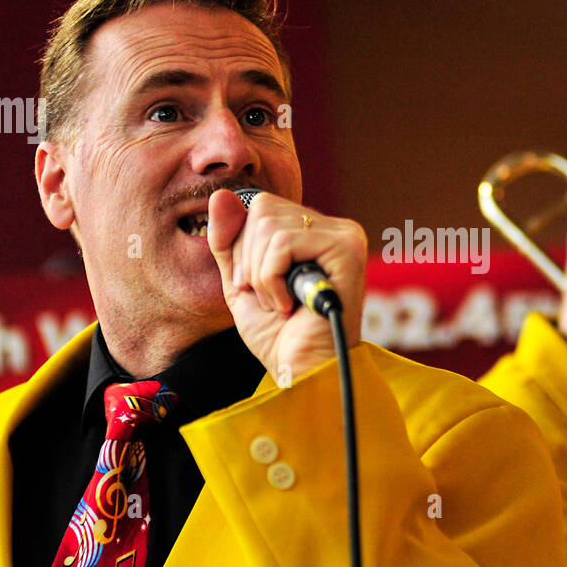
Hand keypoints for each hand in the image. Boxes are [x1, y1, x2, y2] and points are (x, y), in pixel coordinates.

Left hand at [207, 189, 365, 382]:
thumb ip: (227, 240)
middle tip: (269, 298)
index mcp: (313, 232)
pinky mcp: (346, 248)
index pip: (259, 206)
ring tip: (281, 304)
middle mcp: (333, 228)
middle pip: (262, 209)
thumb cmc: (277, 334)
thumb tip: (220, 194)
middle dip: (249, 260)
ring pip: (269, 226)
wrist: (301, 371)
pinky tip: (290, 304)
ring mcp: (344, 236)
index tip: (253, 287)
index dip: (242, 247)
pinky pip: (283, 243)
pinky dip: (271, 279)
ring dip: (260, 276)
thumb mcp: (239, 281)